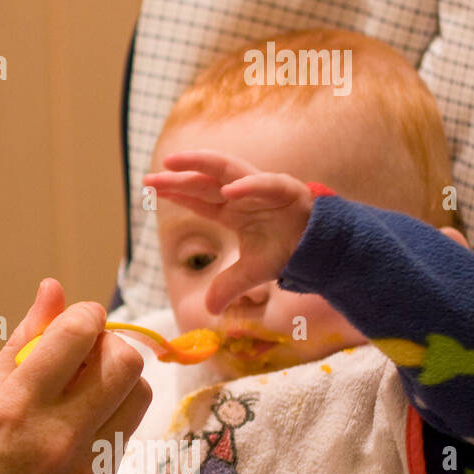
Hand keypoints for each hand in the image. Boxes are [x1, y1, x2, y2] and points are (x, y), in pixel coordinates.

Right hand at [0, 279, 151, 473]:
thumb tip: (53, 289)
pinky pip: (127, 431)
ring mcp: (85, 466)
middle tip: (83, 353)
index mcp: (16, 406)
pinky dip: (113, 414)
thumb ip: (22, 344)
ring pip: (139, 394)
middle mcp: (58, 434)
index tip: (76, 318)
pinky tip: (80, 424)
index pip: (78, 334)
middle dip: (108, 343)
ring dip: (119, 379)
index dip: (84, 314)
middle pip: (125, 361)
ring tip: (85, 389)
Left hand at [143, 149, 314, 315]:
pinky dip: (248, 187)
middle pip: (204, 181)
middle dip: (177, 178)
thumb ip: (228, 287)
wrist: (324, 250)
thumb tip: (209, 310)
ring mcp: (263, 188)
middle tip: (150, 178)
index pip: (197, 198)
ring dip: (200, 164)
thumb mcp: (251, 274)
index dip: (175, 192)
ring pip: (227, 169)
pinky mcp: (288, 190)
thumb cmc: (287, 251)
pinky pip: (266, 184)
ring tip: (174, 163)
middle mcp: (242, 194)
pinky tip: (228, 192)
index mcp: (232, 210)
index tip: (150, 188)